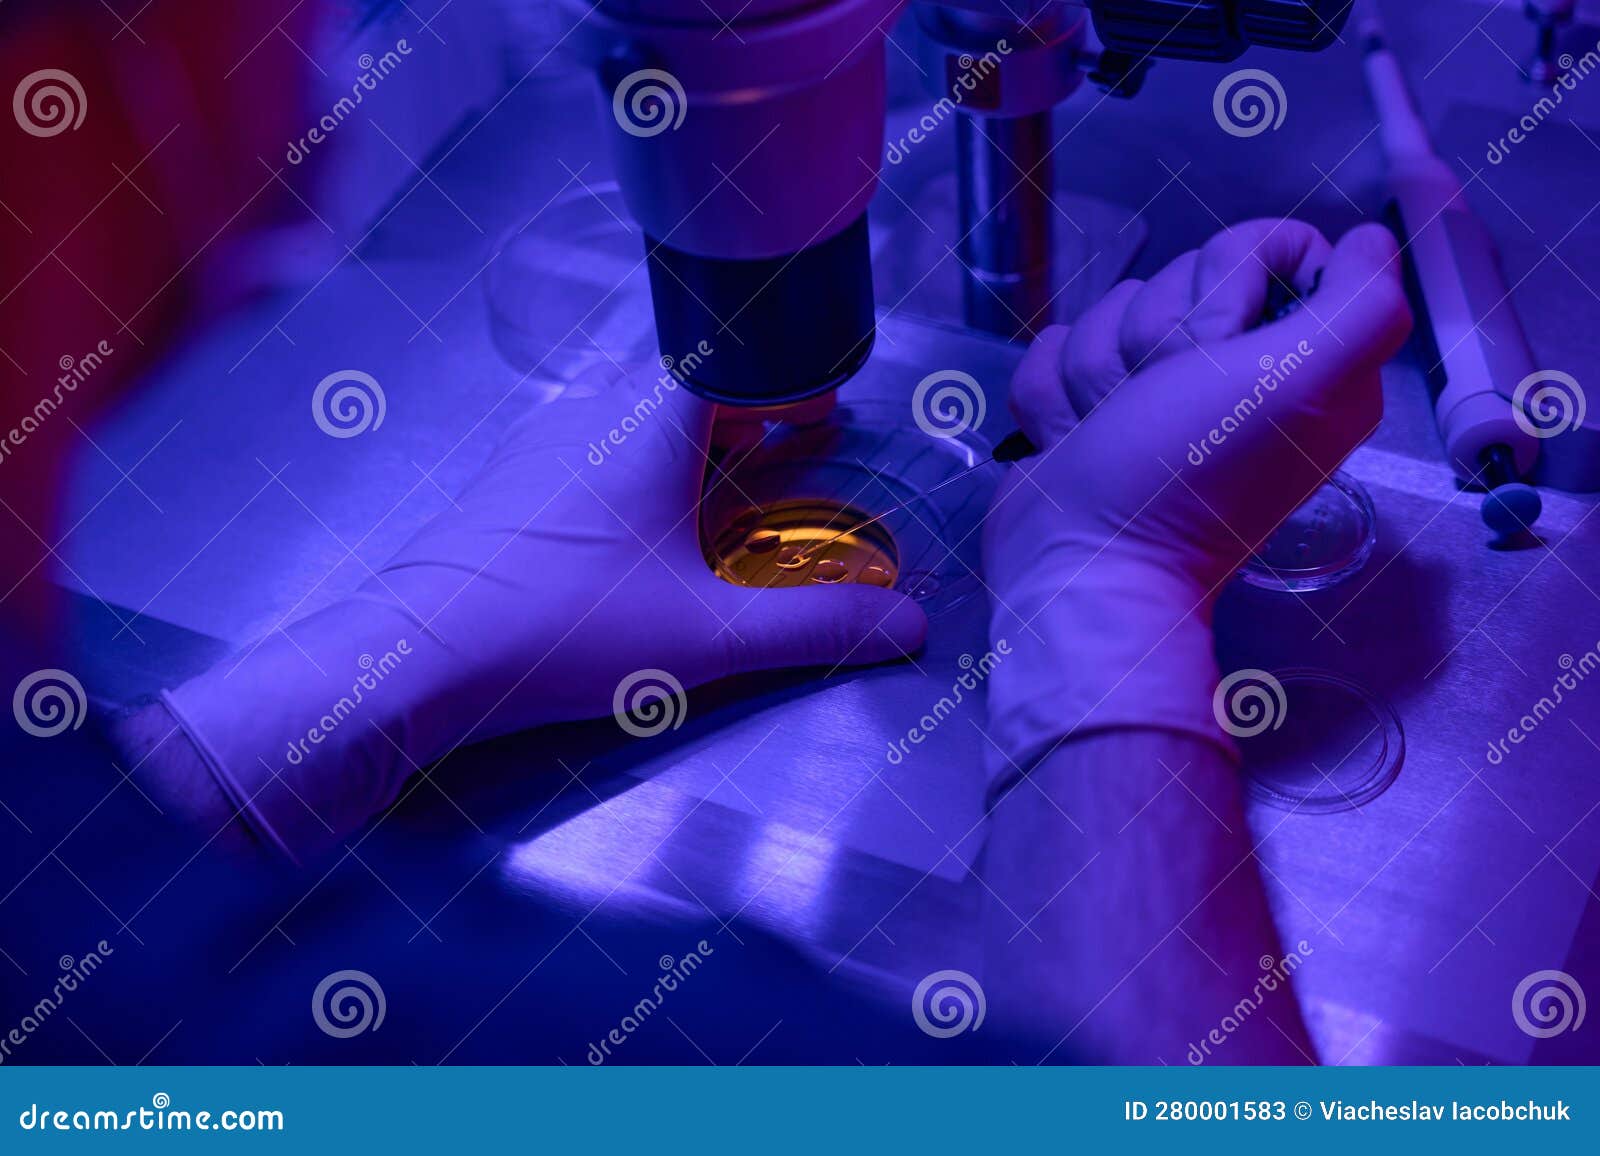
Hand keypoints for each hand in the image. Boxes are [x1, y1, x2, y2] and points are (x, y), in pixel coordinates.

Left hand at [165, 363, 925, 859]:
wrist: (416, 655)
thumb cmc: (566, 630)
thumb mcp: (707, 637)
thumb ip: (815, 629)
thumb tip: (912, 628)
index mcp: (651, 424)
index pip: (739, 362)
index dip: (791, 381)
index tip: (827, 414)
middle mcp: (594, 412)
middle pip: (688, 386)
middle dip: (747, 414)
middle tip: (790, 453)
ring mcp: (540, 441)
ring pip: (632, 417)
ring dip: (688, 441)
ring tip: (724, 491)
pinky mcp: (505, 481)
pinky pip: (589, 448)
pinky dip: (634, 468)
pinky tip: (635, 531)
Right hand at [981, 220, 1411, 779]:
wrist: (1083, 563)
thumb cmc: (1189, 474)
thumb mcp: (1304, 381)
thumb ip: (1364, 300)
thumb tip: (1369, 240)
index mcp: (1305, 356)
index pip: (1263, 244)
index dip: (1227, 284)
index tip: (1221, 351)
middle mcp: (1237, 368)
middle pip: (1178, 273)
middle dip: (1155, 335)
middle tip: (1163, 402)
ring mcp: (1155, 388)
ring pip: (1108, 310)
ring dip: (1097, 372)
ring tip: (1115, 433)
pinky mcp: (1090, 406)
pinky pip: (1054, 350)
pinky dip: (1054, 398)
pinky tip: (1076, 441)